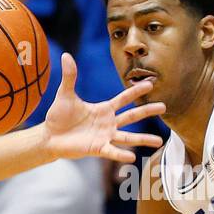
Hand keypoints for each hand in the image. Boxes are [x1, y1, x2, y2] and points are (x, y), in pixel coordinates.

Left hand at [43, 53, 165, 163]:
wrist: (49, 136)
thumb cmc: (58, 117)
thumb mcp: (65, 94)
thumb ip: (70, 77)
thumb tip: (66, 55)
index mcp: (103, 109)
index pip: (124, 98)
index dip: (136, 91)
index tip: (150, 84)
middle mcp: (108, 123)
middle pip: (132, 116)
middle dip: (148, 111)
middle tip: (164, 107)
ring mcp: (104, 136)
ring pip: (128, 137)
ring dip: (143, 139)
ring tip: (159, 141)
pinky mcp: (97, 148)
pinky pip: (112, 151)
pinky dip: (121, 154)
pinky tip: (132, 157)